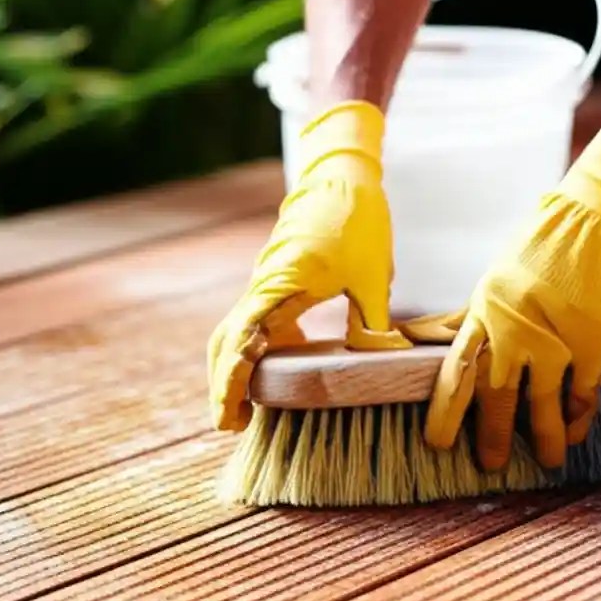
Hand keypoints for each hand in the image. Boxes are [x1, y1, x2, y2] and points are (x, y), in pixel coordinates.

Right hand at [208, 100, 411, 431]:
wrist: (342, 175)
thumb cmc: (358, 219)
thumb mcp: (372, 274)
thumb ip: (371, 322)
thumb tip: (378, 362)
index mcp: (281, 284)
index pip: (242, 340)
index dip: (231, 380)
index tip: (228, 414)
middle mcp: (264, 286)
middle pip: (225, 341)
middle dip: (223, 384)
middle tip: (233, 425)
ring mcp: (265, 284)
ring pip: (233, 332)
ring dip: (233, 369)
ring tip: (246, 409)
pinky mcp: (275, 282)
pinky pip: (254, 321)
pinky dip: (254, 351)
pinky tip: (276, 373)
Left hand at [425, 88, 600, 469]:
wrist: (594, 219)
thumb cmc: (538, 248)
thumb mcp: (491, 281)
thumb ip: (462, 317)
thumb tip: (415, 335)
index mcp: (483, 313)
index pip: (456, 370)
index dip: (446, 410)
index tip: (437, 441)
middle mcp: (512, 330)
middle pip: (495, 394)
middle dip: (492, 434)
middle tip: (489, 465)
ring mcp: (553, 337)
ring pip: (542, 401)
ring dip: (544, 435)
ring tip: (547, 462)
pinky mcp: (591, 339)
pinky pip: (583, 389)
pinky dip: (580, 415)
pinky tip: (578, 433)